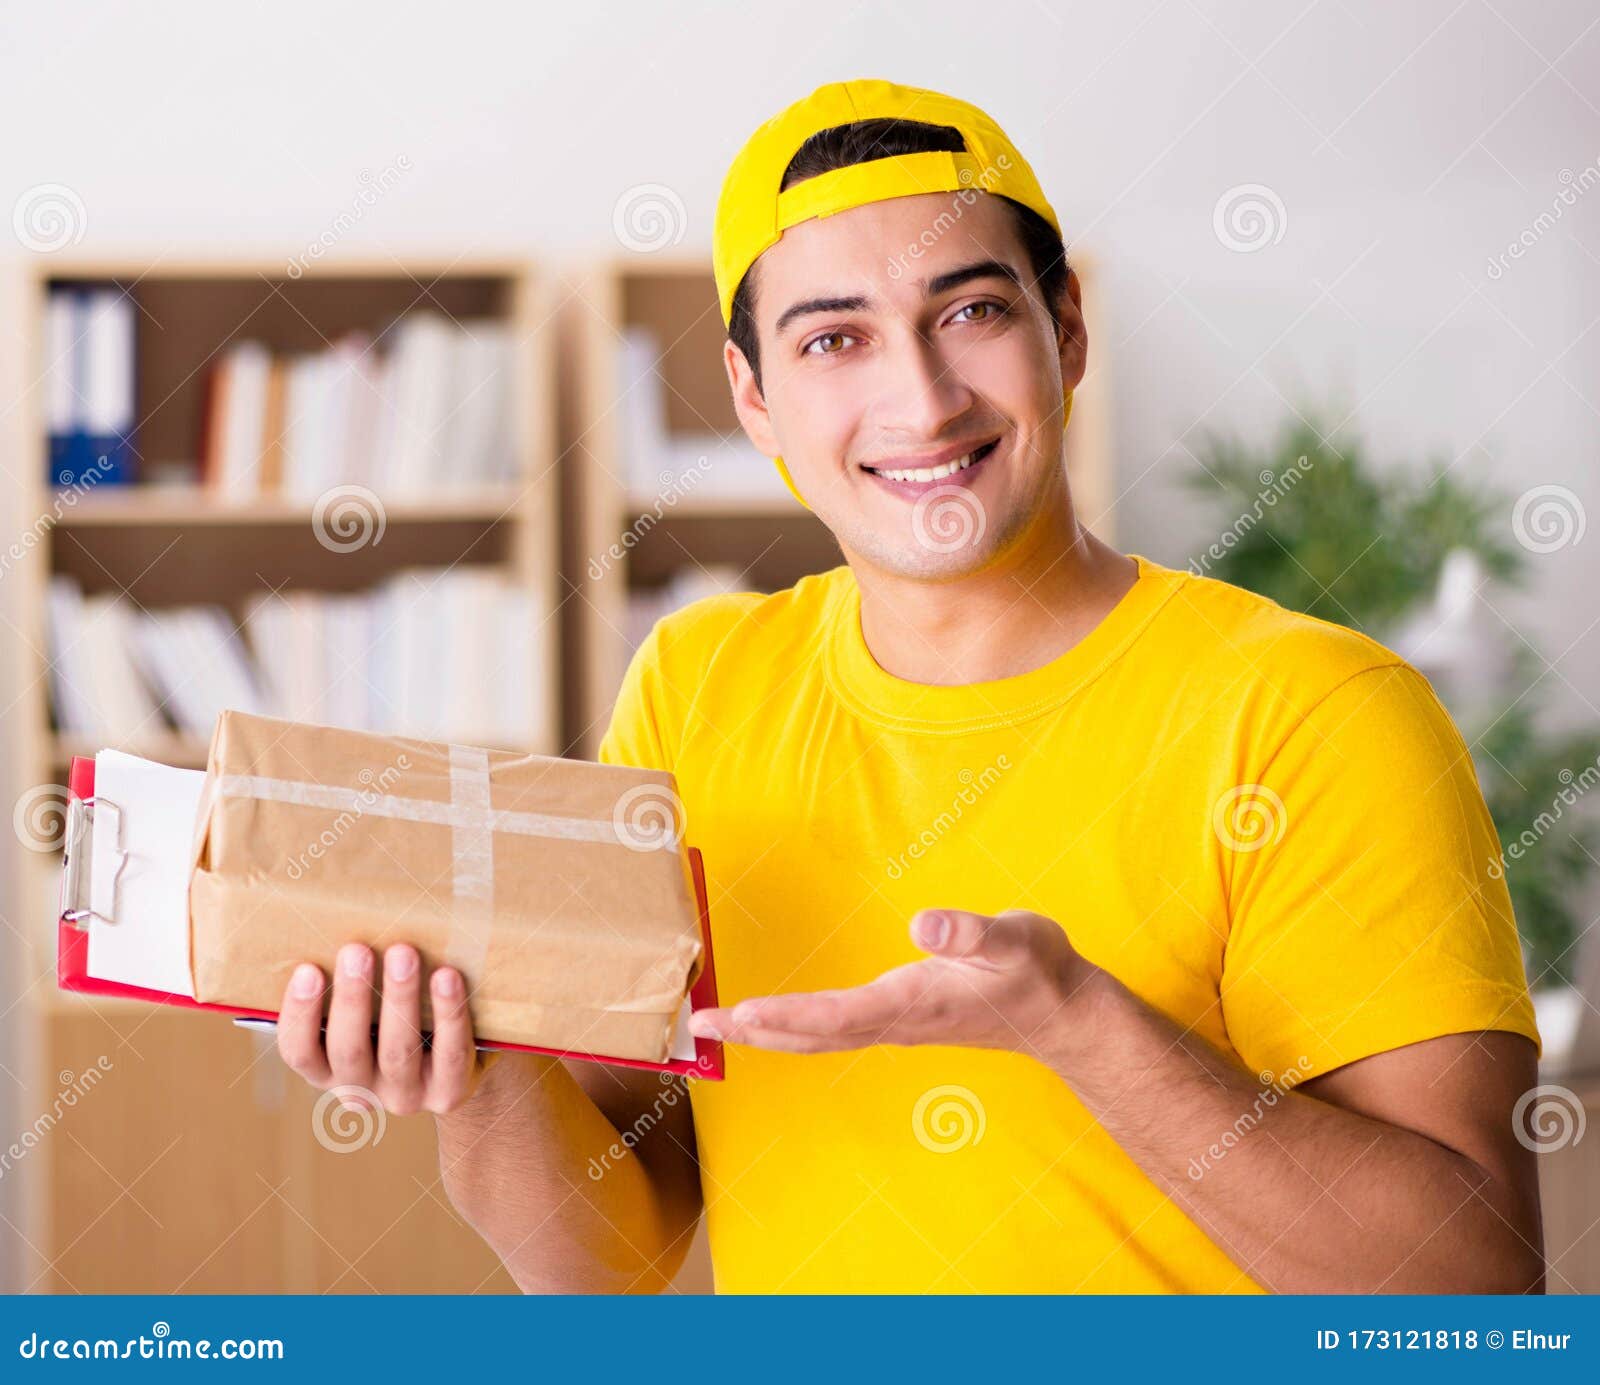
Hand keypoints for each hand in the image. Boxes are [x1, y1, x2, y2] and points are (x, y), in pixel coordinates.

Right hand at [276, 942, 494, 1115]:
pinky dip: (448, 1013)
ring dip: (399, 998)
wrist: (459, 1061)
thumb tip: (339, 910)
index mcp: (327, 1070)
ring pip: (397, 1051)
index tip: (307, 968)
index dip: (299, 1013)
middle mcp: (360, 1090)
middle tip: (357, 949)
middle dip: (352, 997)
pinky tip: (447, 976)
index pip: (299, 1051)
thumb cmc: (399, 1018)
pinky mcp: (447, 1095)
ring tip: (404, 952)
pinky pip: (449, 1054)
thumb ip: (350, 979)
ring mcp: (404, 1096)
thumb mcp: (368, 1008)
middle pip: (348, 1050)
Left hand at [687, 908, 1100, 1057]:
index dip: (785, 1015)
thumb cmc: (1039, 971)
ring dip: (769, 1032)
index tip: (739, 1014)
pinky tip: (778, 1022)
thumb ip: (970, 931)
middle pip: (812, 1034)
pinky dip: (797, 1027)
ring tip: (723, 1027)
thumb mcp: (1014, 939)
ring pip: (820, 1037)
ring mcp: (897, 1025)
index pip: (835, 1015)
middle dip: (756, 1030)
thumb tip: (923, 923)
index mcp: (913, 1002)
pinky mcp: (901, 1020)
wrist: (1064, 1015)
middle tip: (699, 1027)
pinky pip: (835, 1030)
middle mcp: (896, 1020)